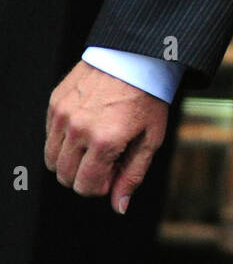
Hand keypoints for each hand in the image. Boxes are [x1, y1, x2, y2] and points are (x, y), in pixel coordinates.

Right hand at [45, 62, 167, 213]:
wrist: (137, 56)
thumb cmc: (148, 95)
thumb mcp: (151, 137)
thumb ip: (133, 175)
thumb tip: (119, 207)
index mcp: (104, 140)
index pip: (86, 186)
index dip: (101, 186)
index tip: (114, 171)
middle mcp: (78, 129)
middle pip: (65, 177)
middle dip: (85, 175)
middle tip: (106, 157)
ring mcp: (63, 115)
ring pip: (52, 160)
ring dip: (70, 160)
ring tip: (95, 143)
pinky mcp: (55, 103)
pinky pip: (49, 136)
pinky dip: (63, 140)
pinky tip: (85, 127)